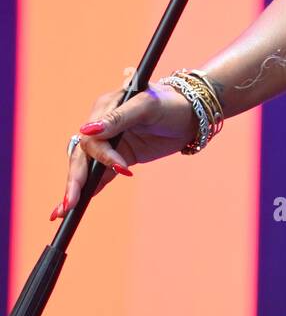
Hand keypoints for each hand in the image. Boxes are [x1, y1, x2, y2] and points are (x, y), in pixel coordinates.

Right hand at [50, 81, 201, 219]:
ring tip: (62, 210)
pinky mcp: (118, 156)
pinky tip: (77, 204)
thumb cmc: (170, 104)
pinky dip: (89, 188)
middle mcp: (103, 125)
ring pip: (87, 167)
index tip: (122, 168)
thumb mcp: (148, 106)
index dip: (101, 155)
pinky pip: (100, 175)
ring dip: (75, 187)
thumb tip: (87, 130)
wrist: (192, 115)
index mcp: (105, 107)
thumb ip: (119, 117)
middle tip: (68, 204)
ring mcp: (110, 142)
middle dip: (75, 179)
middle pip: (83, 155)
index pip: (93, 136)